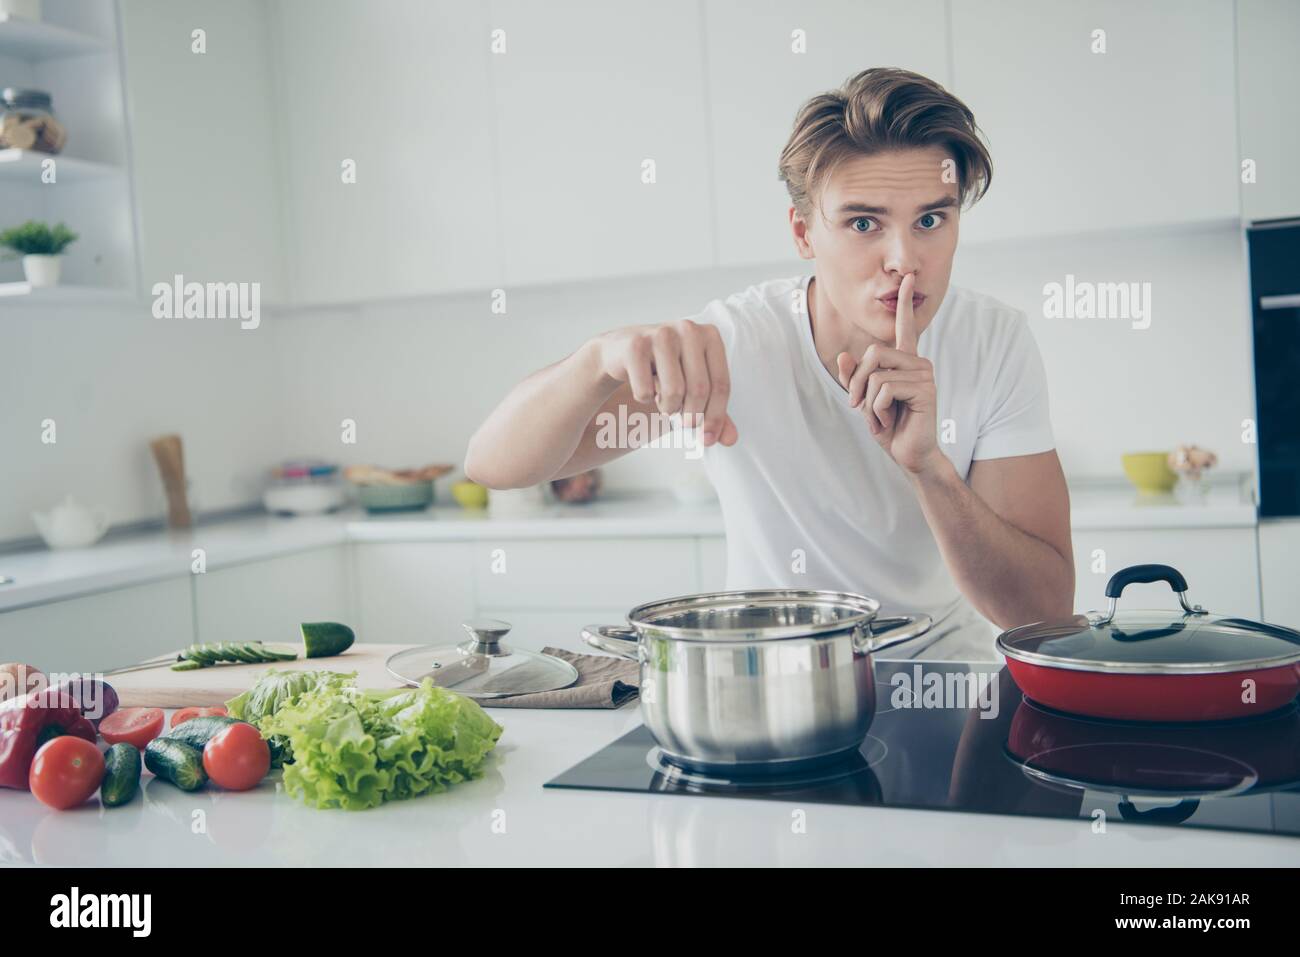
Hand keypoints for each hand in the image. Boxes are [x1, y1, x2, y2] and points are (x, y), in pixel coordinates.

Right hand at [595, 319, 737, 446]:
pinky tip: (643, 386)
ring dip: (668, 408)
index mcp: (710, 336)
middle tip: (684, 424)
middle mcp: (688, 329)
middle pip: (700, 390)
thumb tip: (730, 439)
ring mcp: (661, 334)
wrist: (620, 352)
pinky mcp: (635, 346)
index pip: (721, 384)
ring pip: (674, 391)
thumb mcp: (693, 385)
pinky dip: (644, 398)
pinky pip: (645, 391)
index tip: (708, 438)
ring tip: (663, 401)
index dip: (716, 417)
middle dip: (692, 417)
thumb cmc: (664, 368)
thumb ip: (714, 410)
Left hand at [835, 273, 942, 474]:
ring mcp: (924, 374)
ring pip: (876, 374)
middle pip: (873, 353)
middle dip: (857, 383)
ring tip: (881, 418)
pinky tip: (890, 422)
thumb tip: (843, 356)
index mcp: (905, 361)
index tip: (907, 279)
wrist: (911, 453)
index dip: (904, 304)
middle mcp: (917, 362)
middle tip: (861, 407)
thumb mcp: (865, 401)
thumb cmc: (891, 426)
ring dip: (868, 402)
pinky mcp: (925, 389)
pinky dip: (877, 411)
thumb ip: (854, 379)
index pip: (904, 327)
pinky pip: (884, 389)